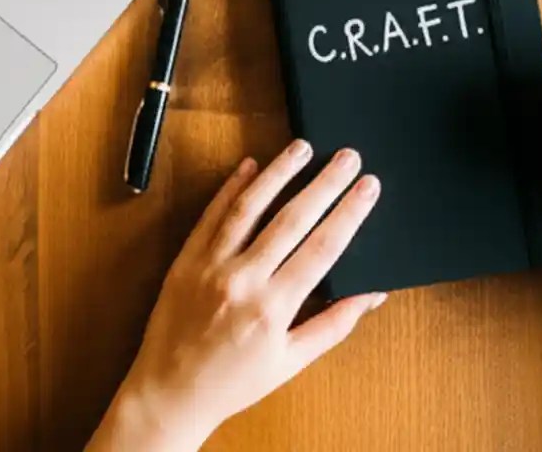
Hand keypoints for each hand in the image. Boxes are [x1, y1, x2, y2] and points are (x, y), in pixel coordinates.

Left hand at [89, 141, 385, 451]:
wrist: (170, 393)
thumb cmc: (233, 382)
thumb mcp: (292, 361)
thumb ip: (334, 324)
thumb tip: (372, 294)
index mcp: (273, 308)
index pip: (323, 247)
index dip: (350, 212)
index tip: (368, 187)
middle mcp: (243, 281)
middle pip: (292, 219)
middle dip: (325, 183)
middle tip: (348, 156)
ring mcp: (210, 266)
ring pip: (249, 207)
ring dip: (279, 173)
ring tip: (302, 148)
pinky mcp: (185, 259)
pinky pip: (212, 216)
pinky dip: (231, 187)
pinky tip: (250, 166)